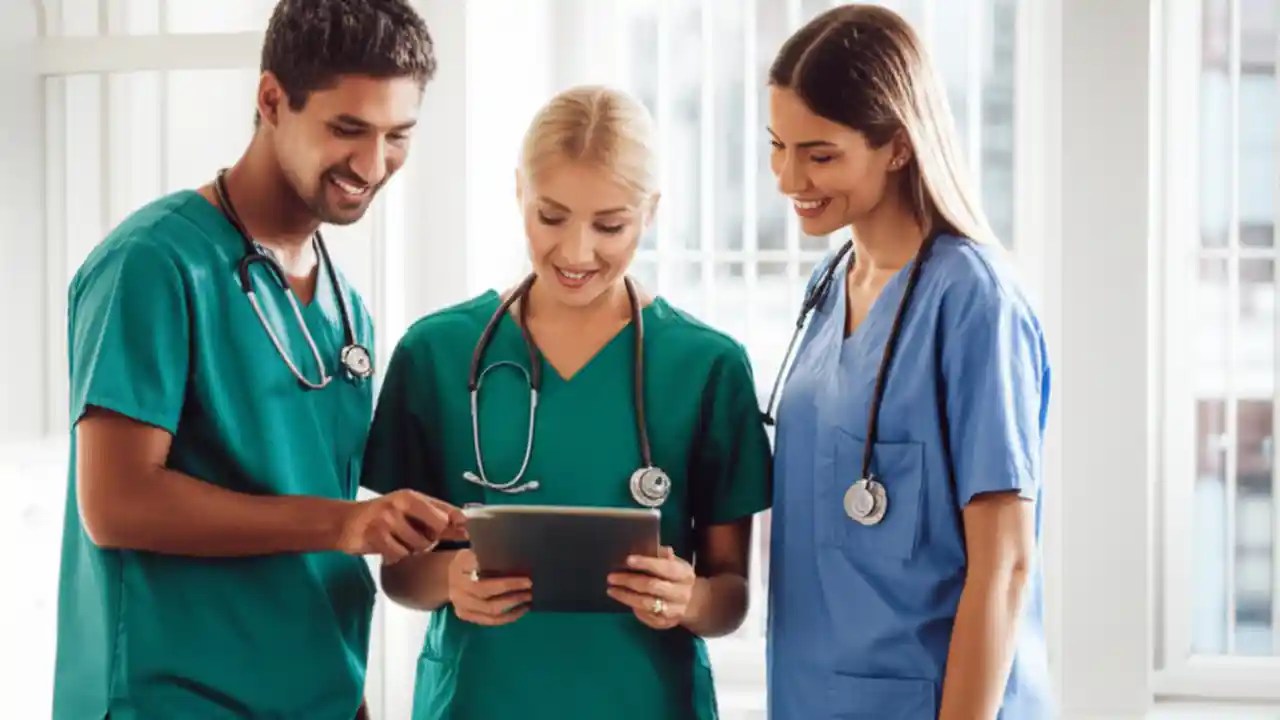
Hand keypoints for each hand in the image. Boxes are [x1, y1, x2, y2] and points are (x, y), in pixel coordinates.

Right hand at [335, 490, 466, 563]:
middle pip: (436, 530)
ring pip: (418, 545)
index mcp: (412, 496)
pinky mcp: (376, 535)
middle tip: (416, 538)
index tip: (464, 532)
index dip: (457, 524)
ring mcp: (387, 519)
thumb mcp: (409, 511)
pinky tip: (388, 548)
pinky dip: (396, 555)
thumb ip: (436, 519)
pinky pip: (400, 554)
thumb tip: (465, 527)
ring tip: (397, 541)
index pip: (445, 511)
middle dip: (430, 539)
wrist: (346, 523)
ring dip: (411, 549)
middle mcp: (401, 504)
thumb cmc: (382, 517)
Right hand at [447, 549, 532, 625]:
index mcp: (460, 574)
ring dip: (513, 608)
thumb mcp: (471, 552)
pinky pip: (490, 621)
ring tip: (529, 600)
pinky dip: (508, 617)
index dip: (508, 583)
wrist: (445, 576)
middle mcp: (459, 593)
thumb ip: (485, 555)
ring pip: (491, 613)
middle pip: (489, 600)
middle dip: (514, 596)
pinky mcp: (466, 617)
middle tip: (531, 589)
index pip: (485, 581)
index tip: (527, 580)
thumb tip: (511, 555)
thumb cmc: (466, 561)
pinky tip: (521, 610)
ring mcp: (462, 607)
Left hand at [607, 546, 696, 629]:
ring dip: (626, 597)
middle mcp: (681, 594)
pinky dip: (633, 608)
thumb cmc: (676, 577)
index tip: (628, 560)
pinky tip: (624, 600)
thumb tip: (653, 548)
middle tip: (611, 577)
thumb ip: (663, 556)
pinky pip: (646, 616)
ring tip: (612, 590)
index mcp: (684, 575)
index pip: (665, 568)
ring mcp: (674, 610)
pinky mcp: (665, 623)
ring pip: (646, 604)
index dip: (646, 563)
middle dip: (629, 581)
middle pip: (652, 586)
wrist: (691, 602)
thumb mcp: (675, 563)